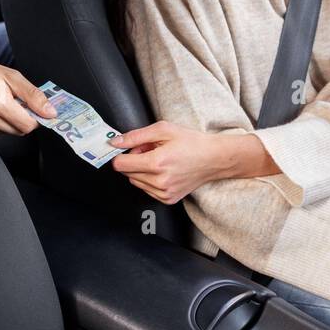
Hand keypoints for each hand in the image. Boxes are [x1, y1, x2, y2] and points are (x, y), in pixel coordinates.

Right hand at [0, 45, 55, 135]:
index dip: (37, 118)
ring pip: (10, 132)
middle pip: (20, 130)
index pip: (28, 125)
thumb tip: (50, 112)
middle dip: (26, 118)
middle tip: (20, 101)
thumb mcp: (10, 75)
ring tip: (5, 102)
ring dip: (14, 120)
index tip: (40, 110)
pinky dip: (2, 122)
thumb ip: (32, 95)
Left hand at [108, 121, 231, 203]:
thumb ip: (136, 136)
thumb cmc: (192, 142)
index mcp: (157, 163)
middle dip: (134, 160)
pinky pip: (146, 190)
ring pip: (136, 182)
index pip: (120, 165)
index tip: (127, 149)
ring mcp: (164, 193)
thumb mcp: (164, 129)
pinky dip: (150, 180)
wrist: (214, 159)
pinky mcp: (168, 199)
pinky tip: (164, 170)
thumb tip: (115, 142)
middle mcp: (160, 181)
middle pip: (127, 173)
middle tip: (150, 150)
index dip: (121, 154)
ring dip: (141, 171)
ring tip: (159, 160)